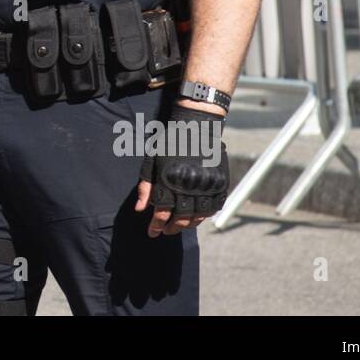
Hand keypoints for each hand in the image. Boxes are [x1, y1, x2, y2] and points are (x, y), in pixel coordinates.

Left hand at [134, 106, 228, 236]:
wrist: (196, 125)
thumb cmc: (169, 142)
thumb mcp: (152, 161)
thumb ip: (145, 186)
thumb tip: (140, 210)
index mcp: (169, 179)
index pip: (162, 212)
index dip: (156, 225)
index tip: (152, 233)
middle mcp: (189, 184)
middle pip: (181, 218)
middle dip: (171, 228)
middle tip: (165, 231)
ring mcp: (207, 184)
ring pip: (199, 216)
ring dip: (188, 225)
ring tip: (180, 226)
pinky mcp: (220, 182)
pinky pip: (215, 207)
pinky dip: (206, 215)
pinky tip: (197, 216)